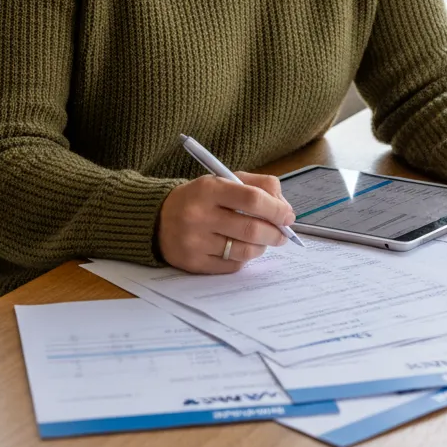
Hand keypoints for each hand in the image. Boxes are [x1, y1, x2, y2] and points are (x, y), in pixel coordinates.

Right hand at [156, 172, 295, 273]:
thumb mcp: (224, 180)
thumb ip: (258, 185)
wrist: (157, 218)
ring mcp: (195, 242)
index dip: (276, 209)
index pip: (252, 199)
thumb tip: (284, 208)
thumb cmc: (200, 197)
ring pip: (244, 251)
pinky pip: (231, 266)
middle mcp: (200, 215)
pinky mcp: (193, 263)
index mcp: (209, 189)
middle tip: (282, 234)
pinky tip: (241, 249)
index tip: (288, 215)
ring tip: (263, 241)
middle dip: (275, 233)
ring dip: (262, 247)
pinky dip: (244, 259)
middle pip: (252, 229)